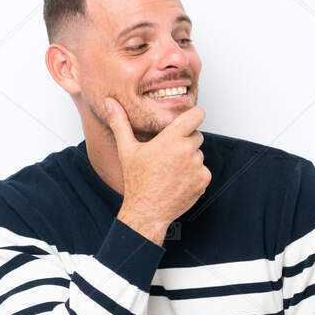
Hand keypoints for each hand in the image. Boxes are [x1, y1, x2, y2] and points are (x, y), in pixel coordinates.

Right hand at [103, 96, 209, 244]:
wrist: (147, 211)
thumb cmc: (137, 181)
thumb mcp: (127, 149)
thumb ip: (120, 123)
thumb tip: (110, 103)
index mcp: (171, 139)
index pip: (196, 115)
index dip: (194, 115)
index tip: (189, 119)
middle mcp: (187, 151)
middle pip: (196, 136)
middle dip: (186, 141)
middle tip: (168, 154)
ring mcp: (197, 166)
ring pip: (199, 154)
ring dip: (190, 159)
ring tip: (171, 170)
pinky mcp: (203, 181)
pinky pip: (203, 171)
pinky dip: (195, 175)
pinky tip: (178, 181)